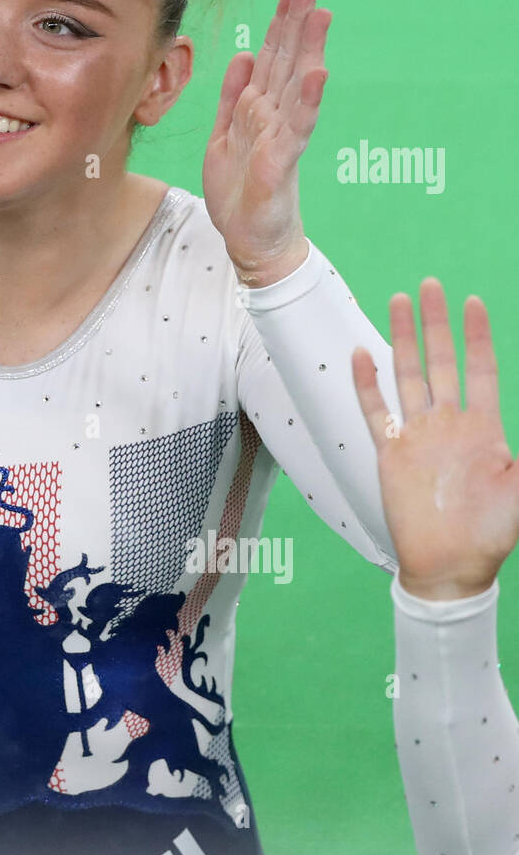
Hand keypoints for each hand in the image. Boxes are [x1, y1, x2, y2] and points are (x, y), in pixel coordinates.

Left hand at [202, 0, 330, 285]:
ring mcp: (282, 136)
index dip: (281, 23)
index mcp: (259, 108)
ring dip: (308, 49)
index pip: (271, 57)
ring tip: (320, 14)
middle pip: (287, 61)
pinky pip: (296, 126)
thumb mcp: (225, 135)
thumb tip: (242, 56)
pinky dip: (307, 100)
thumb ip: (233, 97)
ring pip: (296, 85)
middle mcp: (275, 116)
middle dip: (297, 22)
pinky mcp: (282, 160)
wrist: (250, 238)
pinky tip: (318, 73)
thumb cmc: (241, 190)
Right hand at [351, 280, 518, 600]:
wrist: (452, 568)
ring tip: (399, 303)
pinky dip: (368, 384)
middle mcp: (448, 424)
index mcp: (483, 428)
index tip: (475, 303)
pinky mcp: (392, 454)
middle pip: (440, 362)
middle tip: (431, 286)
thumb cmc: (493, 535)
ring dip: (403, 340)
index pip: (480, 370)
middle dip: (437, 323)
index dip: (478, 337)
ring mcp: (419, 436)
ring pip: (407, 375)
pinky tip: (361, 355)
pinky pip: (377, 411)